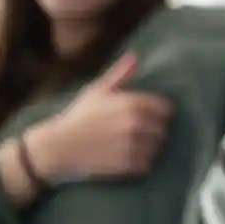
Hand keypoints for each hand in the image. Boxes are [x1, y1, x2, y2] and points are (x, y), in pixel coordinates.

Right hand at [24, 53, 174, 181]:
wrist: (57, 148)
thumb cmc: (78, 117)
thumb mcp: (97, 91)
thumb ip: (120, 74)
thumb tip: (135, 57)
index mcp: (132, 103)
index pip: (167, 109)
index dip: (159, 113)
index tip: (148, 117)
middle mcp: (136, 124)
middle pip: (164, 129)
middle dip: (154, 131)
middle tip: (137, 133)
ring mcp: (132, 145)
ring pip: (157, 148)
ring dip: (149, 148)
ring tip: (131, 146)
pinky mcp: (128, 166)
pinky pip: (148, 165)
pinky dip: (141, 163)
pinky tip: (126, 158)